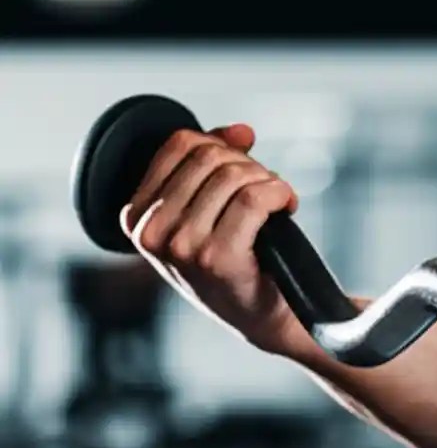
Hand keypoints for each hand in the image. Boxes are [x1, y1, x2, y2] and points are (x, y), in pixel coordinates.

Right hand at [120, 124, 306, 354]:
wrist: (264, 316)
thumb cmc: (238, 261)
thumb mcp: (209, 211)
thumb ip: (217, 163)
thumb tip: (241, 131)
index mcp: (137, 216)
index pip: (180, 144)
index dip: (222, 144)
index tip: (244, 164)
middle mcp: (152, 232)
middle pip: (209, 157)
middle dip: (248, 165)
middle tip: (265, 190)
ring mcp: (182, 246)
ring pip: (233, 176)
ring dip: (266, 181)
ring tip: (276, 203)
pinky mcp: (216, 257)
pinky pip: (253, 199)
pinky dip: (280, 193)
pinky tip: (288, 206)